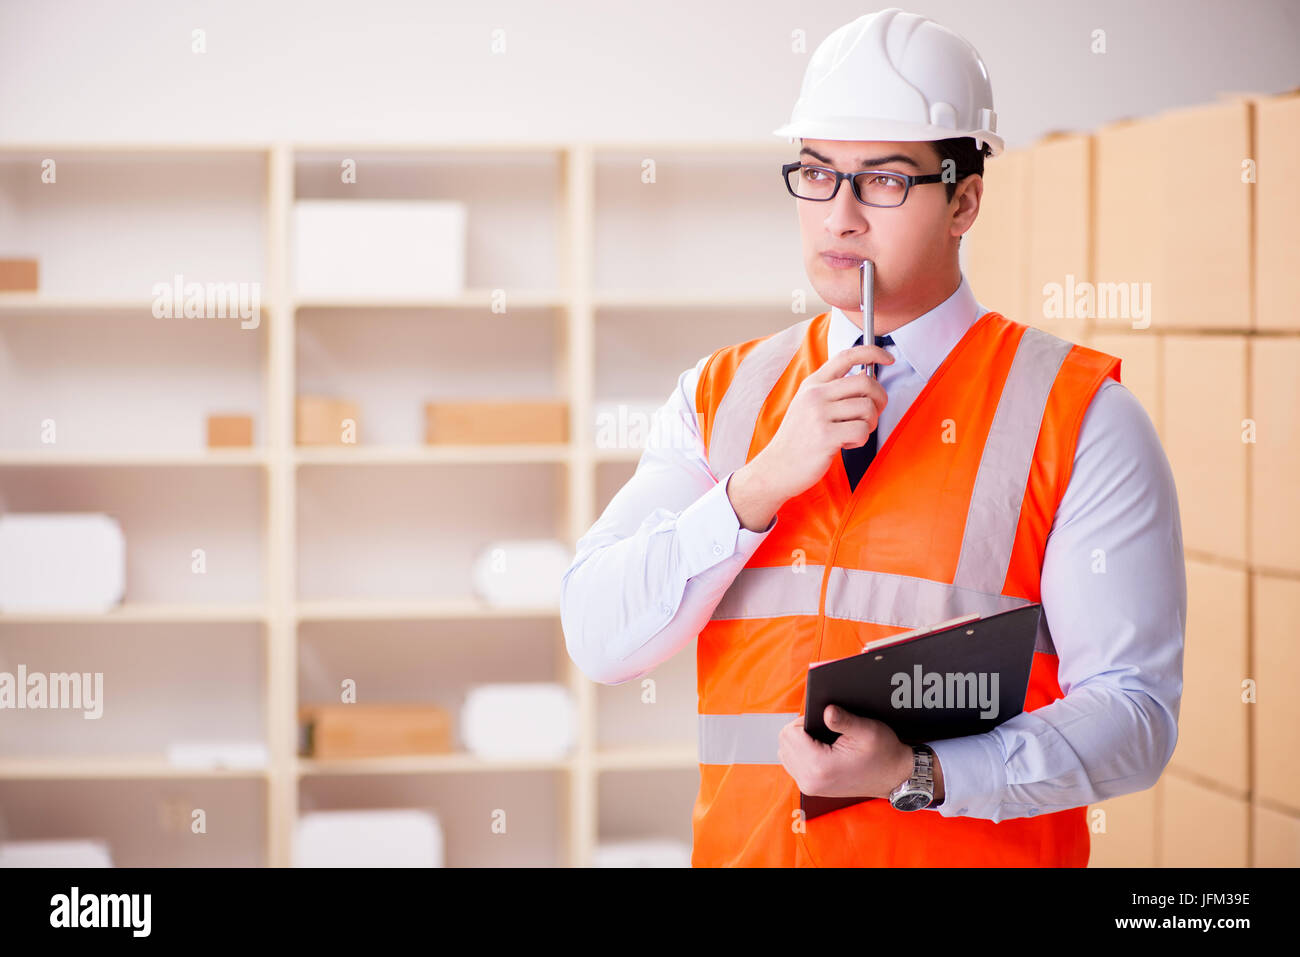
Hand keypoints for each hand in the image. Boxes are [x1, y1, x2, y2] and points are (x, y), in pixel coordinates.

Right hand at [747, 342, 893, 504]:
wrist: (776, 468)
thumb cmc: (798, 439)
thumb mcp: (809, 405)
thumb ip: (834, 390)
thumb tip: (866, 377)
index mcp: (812, 384)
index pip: (846, 356)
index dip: (872, 352)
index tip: (888, 358)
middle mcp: (815, 395)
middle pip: (865, 382)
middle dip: (880, 399)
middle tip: (873, 414)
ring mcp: (819, 415)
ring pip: (867, 408)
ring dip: (869, 424)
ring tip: (852, 433)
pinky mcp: (826, 436)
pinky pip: (862, 430)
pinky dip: (861, 440)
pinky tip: (846, 444)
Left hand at [777, 705, 914, 798]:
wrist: (893, 777)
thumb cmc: (883, 754)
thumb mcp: (867, 730)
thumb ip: (843, 719)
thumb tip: (826, 710)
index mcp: (819, 766)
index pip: (790, 733)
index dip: (805, 721)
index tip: (825, 723)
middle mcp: (809, 780)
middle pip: (784, 742)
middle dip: (801, 731)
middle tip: (824, 730)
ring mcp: (808, 786)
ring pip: (784, 751)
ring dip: (799, 741)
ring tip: (822, 740)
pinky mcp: (810, 787)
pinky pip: (791, 762)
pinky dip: (800, 752)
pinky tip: (818, 749)